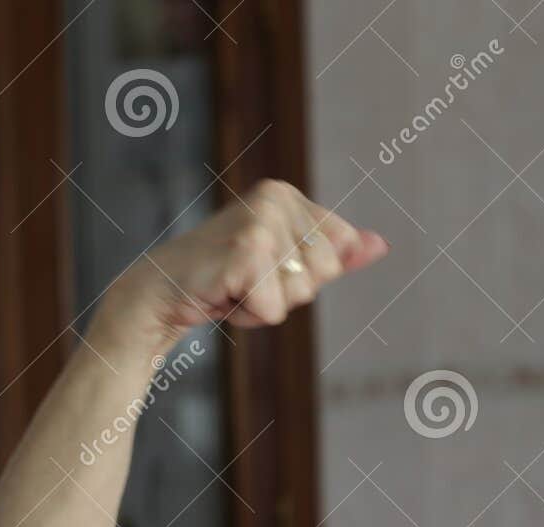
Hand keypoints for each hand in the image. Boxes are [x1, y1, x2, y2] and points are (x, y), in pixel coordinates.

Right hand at [93, 178, 388, 351]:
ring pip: (301, 292)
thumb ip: (333, 253)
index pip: (339, 250)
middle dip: (288, 292)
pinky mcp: (248, 251)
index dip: (304, 276)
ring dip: (267, 305)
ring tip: (233, 287)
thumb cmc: (224, 280)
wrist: (162, 294)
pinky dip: (250, 316)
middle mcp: (276, 197)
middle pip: (325, 271)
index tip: (264, 270)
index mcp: (287, 194)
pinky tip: (222, 295)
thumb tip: (381, 245)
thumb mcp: (284, 265)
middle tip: (246, 282)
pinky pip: (276, 309)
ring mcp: (262, 222)